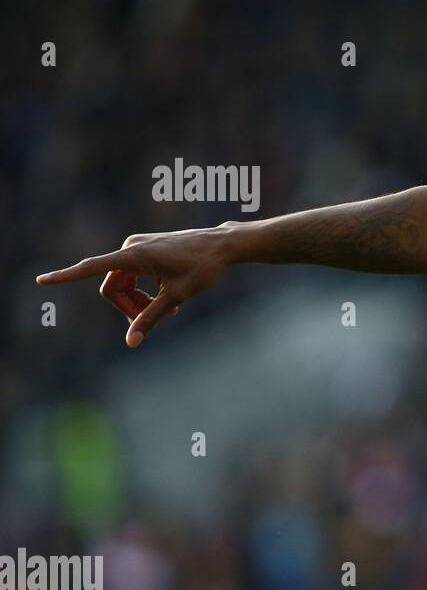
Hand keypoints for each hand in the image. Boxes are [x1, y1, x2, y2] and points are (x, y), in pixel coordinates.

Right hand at [36, 225, 235, 346]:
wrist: (221, 246)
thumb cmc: (202, 268)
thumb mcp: (176, 297)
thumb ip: (150, 319)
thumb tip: (130, 342)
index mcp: (134, 255)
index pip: (92, 268)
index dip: (66, 276)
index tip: (42, 280)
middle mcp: (130, 247)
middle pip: (112, 287)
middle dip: (129, 307)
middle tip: (158, 320)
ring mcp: (137, 247)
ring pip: (122, 284)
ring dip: (139, 302)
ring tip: (169, 312)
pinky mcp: (144, 249)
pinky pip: (132, 276)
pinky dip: (144, 291)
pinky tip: (167, 300)